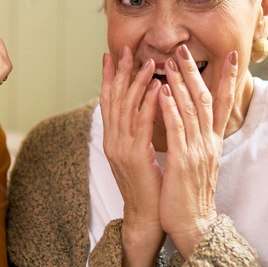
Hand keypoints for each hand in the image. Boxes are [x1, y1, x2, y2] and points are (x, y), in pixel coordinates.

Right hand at [100, 46, 165, 266]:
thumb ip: (138, 133)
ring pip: (127, 107)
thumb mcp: (140, 155)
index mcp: (113, 140)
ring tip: (148, 61)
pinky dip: (149, 102)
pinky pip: (142, 123)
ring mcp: (121, 148)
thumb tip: (143, 111)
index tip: (111, 56)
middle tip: (126, 49)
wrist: (147, 217)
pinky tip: (158, 87)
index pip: (108, 102)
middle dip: (120, 72)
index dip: (110, 78)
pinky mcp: (135, 155)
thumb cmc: (149, 187)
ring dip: (137, 82)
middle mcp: (113, 141)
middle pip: (114, 99)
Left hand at [157, 45, 237, 258]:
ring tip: (172, 60)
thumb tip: (195, 124)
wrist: (194, 225)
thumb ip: (198, 142)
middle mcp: (208, 143)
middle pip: (205, 99)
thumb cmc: (190, 196)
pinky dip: (170, 108)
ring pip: (191, 109)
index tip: (231, 56)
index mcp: (212, 143)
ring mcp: (198, 151)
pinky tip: (163, 91)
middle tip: (185, 48)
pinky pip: (177, 129)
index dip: (227, 79)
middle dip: (196, 72)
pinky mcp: (183, 162)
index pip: (223, 104)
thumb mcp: (198, 164)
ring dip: (181, 82)